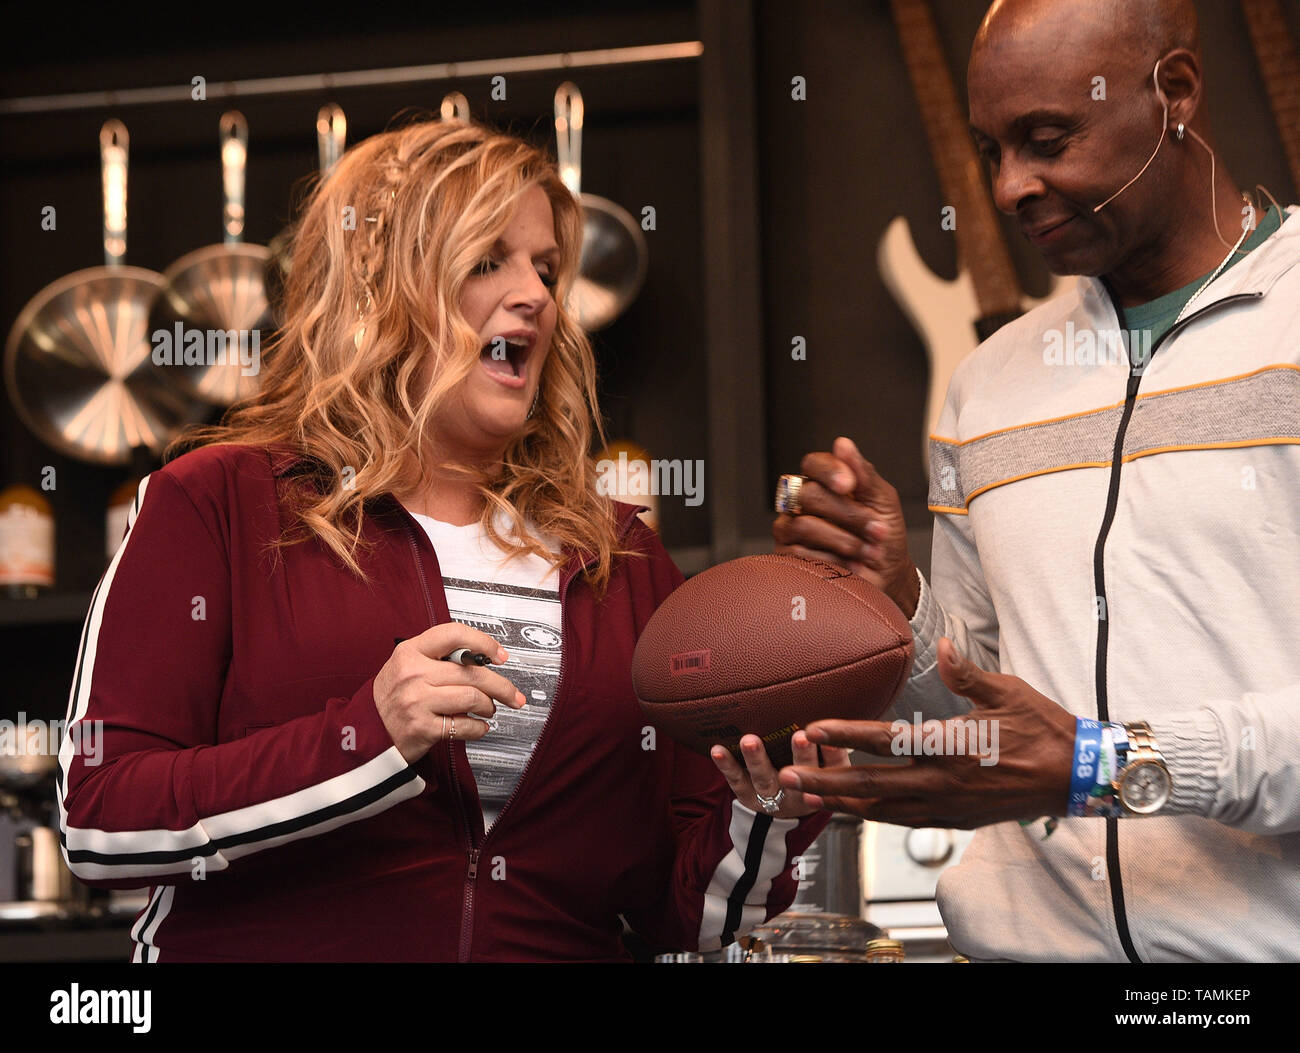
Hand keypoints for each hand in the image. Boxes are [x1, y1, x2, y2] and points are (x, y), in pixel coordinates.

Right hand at [373, 622, 526, 763]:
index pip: (454, 634)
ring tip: (487, 709)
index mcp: (410, 651)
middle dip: (501, 685)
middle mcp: (413, 674)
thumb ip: (437, 657)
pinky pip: (465, 725)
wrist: (367, 732)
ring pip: (473, 697)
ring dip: (489, 706)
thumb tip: (481, 657)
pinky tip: (478, 725)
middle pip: (472, 672)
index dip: (483, 643)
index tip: (499, 655)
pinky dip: (479, 727)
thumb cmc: (391, 697)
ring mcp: (417, 701)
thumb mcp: (405, 665)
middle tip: (512, 694)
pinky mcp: (423, 728)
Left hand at [711, 730, 849, 818]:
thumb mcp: (828, 764)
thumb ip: (832, 743)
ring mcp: (770, 796)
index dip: (834, 755)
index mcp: (825, 784)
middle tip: (800, 736)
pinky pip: (736, 780)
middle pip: (802, 775)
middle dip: (801, 755)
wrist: (782, 808)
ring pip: (765, 779)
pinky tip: (718, 750)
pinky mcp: (747, 795)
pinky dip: (726, 765)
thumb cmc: (808, 770)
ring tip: (750, 741)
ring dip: (757, 759)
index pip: (835, 769)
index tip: (833, 738)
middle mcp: (799, 793)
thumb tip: (836, 703)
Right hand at [772, 436, 919, 617]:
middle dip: (849, 515)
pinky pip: (802, 553)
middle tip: (876, 530)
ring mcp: (790, 529)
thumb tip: (842, 444)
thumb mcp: (883, 502)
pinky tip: (849, 566)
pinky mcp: (786, 557)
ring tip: (867, 552)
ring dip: (845, 541)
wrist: (886, 578)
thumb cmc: (883, 538)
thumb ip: (864, 473)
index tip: (850, 486)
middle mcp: (801, 503)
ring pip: (805, 525)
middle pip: (810, 495)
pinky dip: (834, 560)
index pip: (813, 464)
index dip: (829, 471)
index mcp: (824, 483)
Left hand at [778, 638, 1076, 828]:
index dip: (846, 734)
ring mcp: (949, 805)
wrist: (1076, 776)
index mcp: (954, 745)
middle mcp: (946, 781)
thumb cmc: (1043, 728)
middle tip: (788, 776)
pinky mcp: (956, 819)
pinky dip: (874, 816)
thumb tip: (939, 646)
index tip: (813, 729)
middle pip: (873, 783)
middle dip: (827, 780)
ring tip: (808, 796)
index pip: (887, 740)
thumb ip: (966, 673)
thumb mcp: (1009, 692)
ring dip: (844, 803)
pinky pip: (905, 821)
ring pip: (884, 809)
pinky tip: (853, 810)